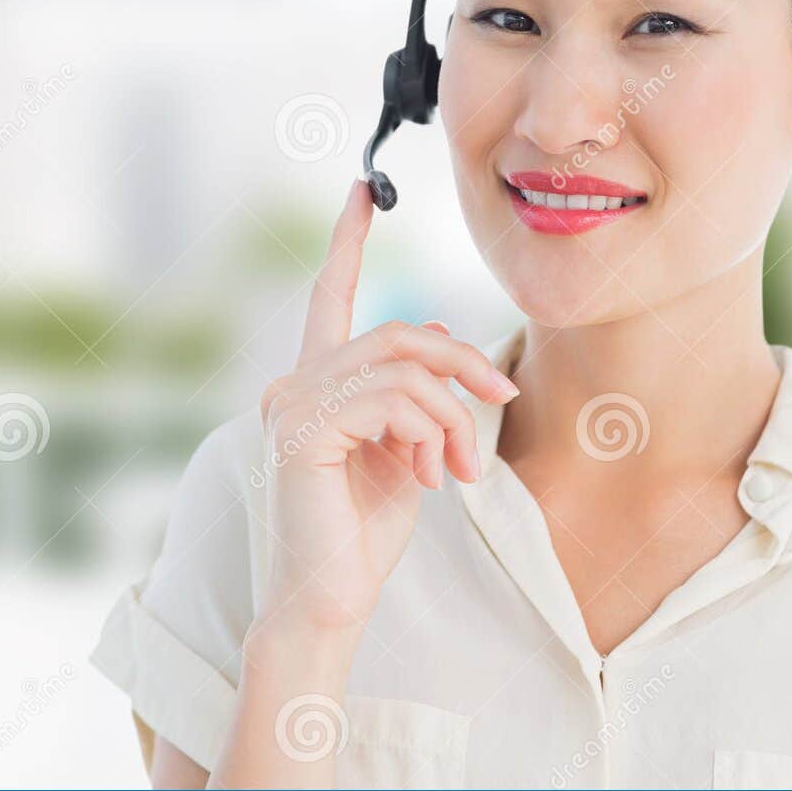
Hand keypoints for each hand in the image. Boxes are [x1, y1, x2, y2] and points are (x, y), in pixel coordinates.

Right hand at [256, 179, 519, 633]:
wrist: (331, 598)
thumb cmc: (362, 532)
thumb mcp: (402, 450)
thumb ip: (412, 397)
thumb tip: (447, 344)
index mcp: (314, 383)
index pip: (329, 297)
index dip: (347, 242)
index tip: (363, 191)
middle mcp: (293, 383)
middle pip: (397, 333)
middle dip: (461, 362)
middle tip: (500, 396)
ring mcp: (291, 404)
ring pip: (403, 368)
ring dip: (450, 415)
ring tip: (453, 467)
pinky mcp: (302, 431)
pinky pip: (393, 401)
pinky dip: (428, 433)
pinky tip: (425, 475)